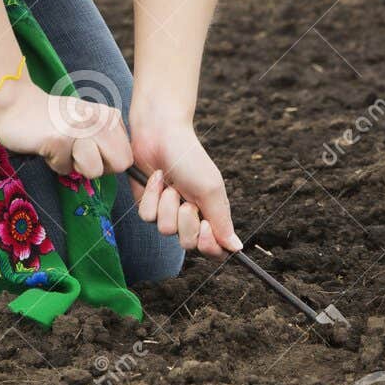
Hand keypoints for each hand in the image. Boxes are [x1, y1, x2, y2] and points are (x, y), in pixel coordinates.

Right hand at [0, 80, 132, 180]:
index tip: (92, 153)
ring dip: (74, 166)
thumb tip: (121, 166)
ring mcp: (80, 129)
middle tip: (78, 154)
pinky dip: (54, 162)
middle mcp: (99, 119)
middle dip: (98, 168)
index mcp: (109, 116)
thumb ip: (106, 140)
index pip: (127, 156)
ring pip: (95, 171)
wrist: (17, 104)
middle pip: (119, 165)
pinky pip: (65, 169)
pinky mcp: (59, 139)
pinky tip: (46, 145)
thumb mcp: (87, 124)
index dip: (109, 163)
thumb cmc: (53, 120)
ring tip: (61, 148)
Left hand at [128, 114, 240, 257]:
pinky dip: (152, 196)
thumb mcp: (210, 190)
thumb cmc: (190, 159)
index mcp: (210, 214)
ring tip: (171, 184)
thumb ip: (222, 222)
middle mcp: (190, 217)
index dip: (209, 245)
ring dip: (168, 204)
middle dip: (186, 221)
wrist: (161, 135)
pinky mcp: (148, 205)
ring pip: (166, 230)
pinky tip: (157, 178)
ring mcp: (167, 212)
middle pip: (188, 244)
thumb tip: (236, 248)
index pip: (214, 249)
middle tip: (187, 200)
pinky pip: (147, 217)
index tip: (206, 226)